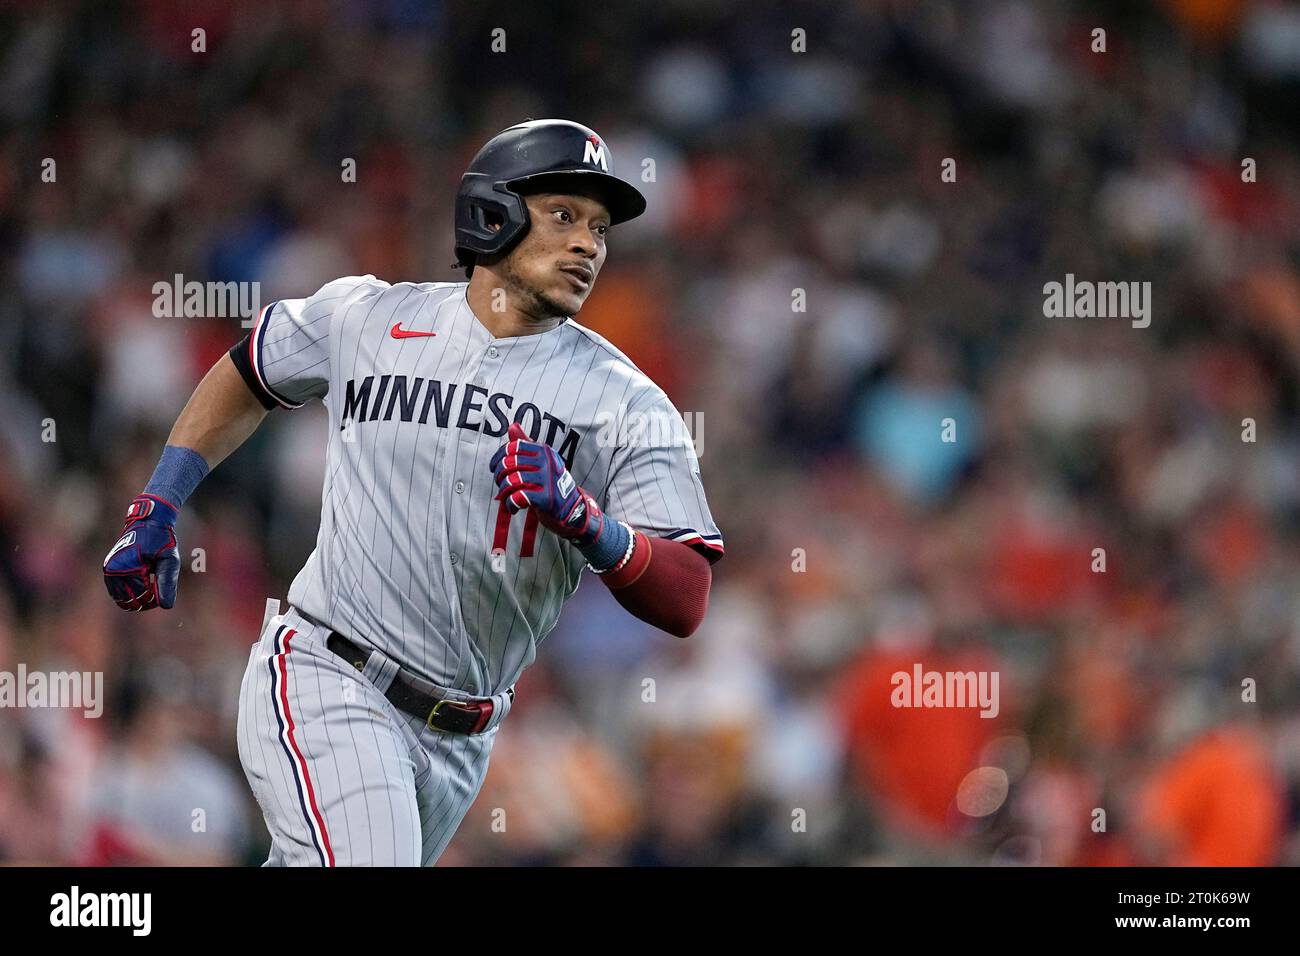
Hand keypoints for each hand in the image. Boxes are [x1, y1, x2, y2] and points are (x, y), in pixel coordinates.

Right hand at [103, 494, 180, 610]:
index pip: (139, 599)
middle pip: (128, 602)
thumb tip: (166, 606)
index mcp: (123, 569)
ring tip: (153, 583)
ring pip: (122, 599)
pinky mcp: (110, 569)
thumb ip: (167, 583)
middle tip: (158, 586)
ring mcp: (108, 570)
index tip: (163, 587)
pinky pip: (118, 591)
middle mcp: (111, 571)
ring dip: (138, 597)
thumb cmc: (162, 539)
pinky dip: (132, 591)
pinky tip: (145, 581)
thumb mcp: (169, 560)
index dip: (155, 599)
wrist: (149, 520)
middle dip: (146, 600)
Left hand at [489, 423, 606, 545]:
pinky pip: (518, 497)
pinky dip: (511, 504)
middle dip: (499, 476)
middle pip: (509, 464)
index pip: (512, 448)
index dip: (497, 458)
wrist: (571, 507)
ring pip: (511, 481)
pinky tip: (514, 507)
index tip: (493, 468)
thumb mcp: (542, 461)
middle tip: (500, 485)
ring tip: (506, 497)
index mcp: (544, 451)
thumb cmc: (550, 483)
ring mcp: (548, 479)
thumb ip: (526, 443)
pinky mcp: (546, 497)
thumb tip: (512, 426)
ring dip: (504, 492)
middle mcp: (547, 462)